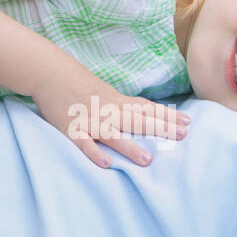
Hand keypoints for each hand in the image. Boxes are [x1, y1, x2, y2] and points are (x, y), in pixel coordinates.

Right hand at [32, 69, 189, 167]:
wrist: (49, 72)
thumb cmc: (76, 82)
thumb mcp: (104, 92)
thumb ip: (121, 105)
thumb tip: (142, 114)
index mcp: (116, 101)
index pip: (147, 108)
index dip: (167, 115)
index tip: (187, 122)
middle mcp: (107, 110)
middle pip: (137, 120)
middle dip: (160, 128)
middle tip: (182, 135)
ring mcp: (89, 120)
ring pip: (113, 135)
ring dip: (130, 147)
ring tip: (147, 160)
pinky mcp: (71, 129)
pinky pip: (84, 143)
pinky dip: (94, 153)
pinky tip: (107, 164)